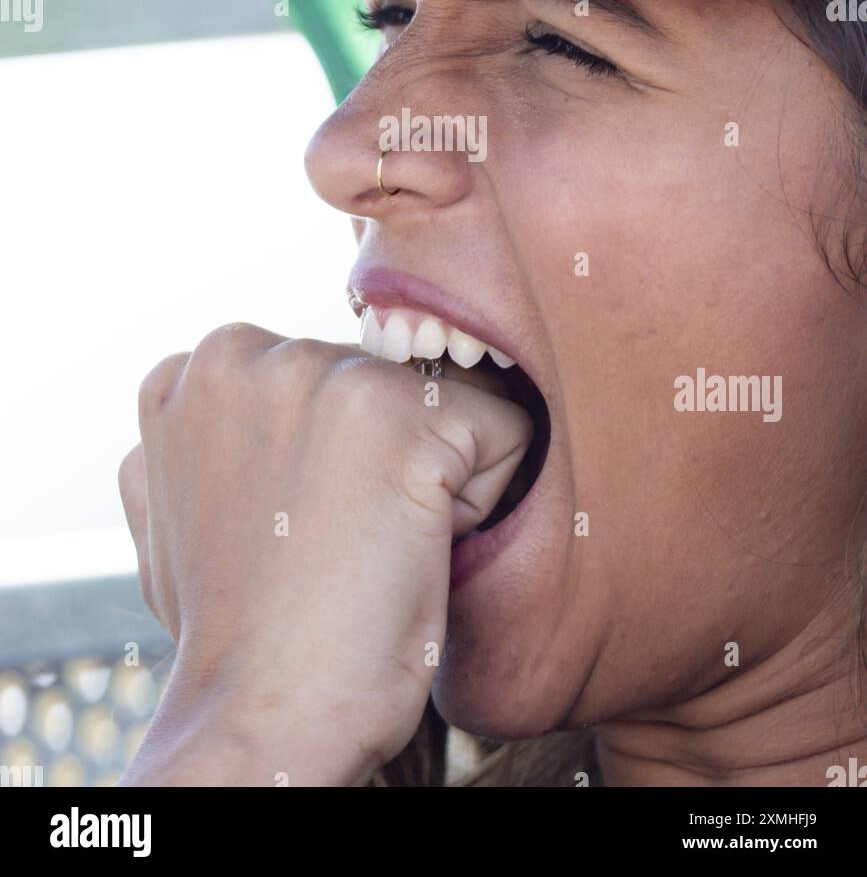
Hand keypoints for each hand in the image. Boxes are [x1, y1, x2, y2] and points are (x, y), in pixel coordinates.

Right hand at [118, 323, 531, 784]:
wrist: (261, 715)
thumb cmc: (237, 633)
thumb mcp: (191, 504)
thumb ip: (223, 434)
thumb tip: (263, 416)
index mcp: (195, 369)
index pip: (326, 378)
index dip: (330, 459)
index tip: (294, 528)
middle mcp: (246, 350)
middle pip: (386, 380)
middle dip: (381, 456)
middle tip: (333, 545)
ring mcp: (320, 373)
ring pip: (445, 401)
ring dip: (431, 475)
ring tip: (367, 548)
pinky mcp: (398, 413)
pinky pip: (505, 430)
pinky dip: (485, 500)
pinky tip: (415, 550)